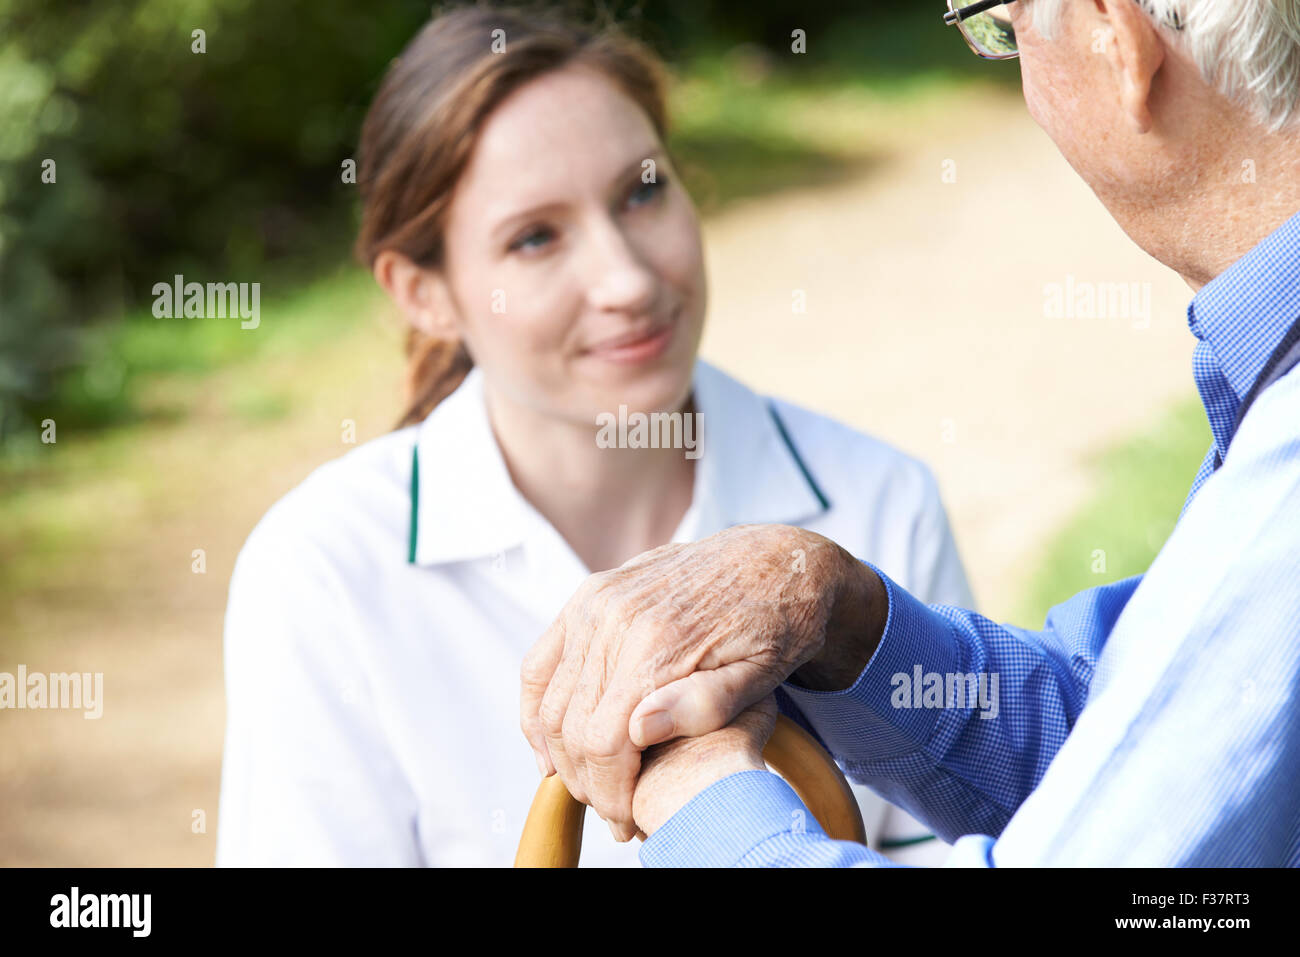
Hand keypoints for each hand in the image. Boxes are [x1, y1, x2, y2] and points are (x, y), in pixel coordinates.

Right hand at [519, 523, 885, 840]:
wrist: (773, 560)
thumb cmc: (775, 625)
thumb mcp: (761, 674)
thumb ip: (704, 705)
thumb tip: (640, 731)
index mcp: (658, 641)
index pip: (604, 741)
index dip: (610, 792)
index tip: (627, 822)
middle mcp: (615, 616)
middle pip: (572, 726)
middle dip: (586, 782)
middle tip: (614, 814)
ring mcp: (595, 602)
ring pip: (551, 700)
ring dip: (561, 754)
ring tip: (591, 787)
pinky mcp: (588, 596)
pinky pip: (540, 662)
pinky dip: (536, 709)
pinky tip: (549, 747)